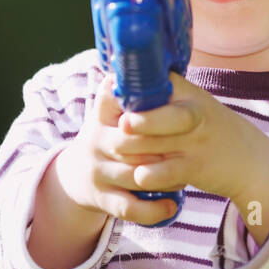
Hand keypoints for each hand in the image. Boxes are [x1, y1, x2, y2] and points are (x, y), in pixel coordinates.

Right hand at [51, 73, 181, 226]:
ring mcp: (98, 171)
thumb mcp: (111, 109)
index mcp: (101, 113)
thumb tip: (148, 58)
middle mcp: (94, 141)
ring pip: (134, 175)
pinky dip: (152, 210)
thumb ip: (129, 89)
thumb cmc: (109, 133)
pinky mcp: (102, 199)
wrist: (78, 175)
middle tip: (191, 146)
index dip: (148, 111)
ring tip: (189, 175)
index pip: (117, 103)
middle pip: (131, 143)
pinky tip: (173, 206)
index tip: (180, 113)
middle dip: (163, 146)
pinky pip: (129, 208)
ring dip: (164, 176)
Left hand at [112, 72, 268, 202]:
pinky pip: (168, 172)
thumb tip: (115, 82)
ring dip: (134, 149)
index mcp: (190, 94)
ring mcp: (197, 142)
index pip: (161, 83)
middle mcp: (195, 114)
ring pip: (159, 144)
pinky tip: (139, 176)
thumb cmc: (210, 129)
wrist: (250, 160)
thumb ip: (164, 94)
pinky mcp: (197, 168)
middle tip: (119, 125)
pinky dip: (152, 175)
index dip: (137, 88)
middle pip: (163, 116)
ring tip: (116, 149)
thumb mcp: (194, 103)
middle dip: (138, 122)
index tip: (115, 90)